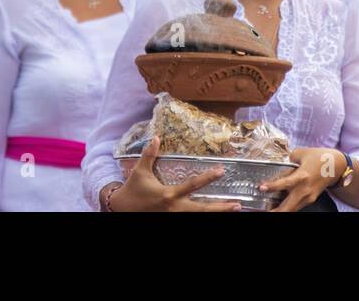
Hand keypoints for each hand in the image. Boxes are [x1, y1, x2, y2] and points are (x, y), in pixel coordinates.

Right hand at [104, 136, 239, 211]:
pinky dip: (201, 218)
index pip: (192, 185)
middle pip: (201, 209)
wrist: (121, 211)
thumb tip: (155, 137)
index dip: (208, 178)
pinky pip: (189, 220)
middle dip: (220, 208)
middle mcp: (174, 208)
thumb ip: (149, 155)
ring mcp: (173, 218)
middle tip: (237, 205)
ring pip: (198, 217)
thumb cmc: (132, 190)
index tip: (222, 171)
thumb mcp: (140, 171)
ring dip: (215, 214)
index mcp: (168, 194)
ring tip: (234, 210)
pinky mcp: (170, 221)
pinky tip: (214, 214)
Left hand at [262, 147, 343, 211]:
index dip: (273, 186)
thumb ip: (288, 163)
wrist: (336, 166)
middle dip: (276, 211)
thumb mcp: (301, 154)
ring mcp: (308, 197)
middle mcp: (305, 189)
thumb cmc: (318, 157)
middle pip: (289, 206)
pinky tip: (278, 205)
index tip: (261, 187)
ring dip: (280, 210)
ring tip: (268, 209)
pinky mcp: (310, 200)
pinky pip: (296, 206)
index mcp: (303, 175)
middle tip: (263, 211)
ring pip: (292, 209)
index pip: (286, 183)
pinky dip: (287, 207)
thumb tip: (277, 171)